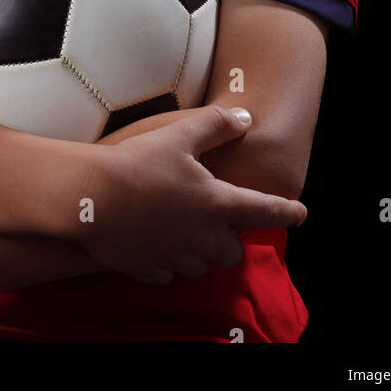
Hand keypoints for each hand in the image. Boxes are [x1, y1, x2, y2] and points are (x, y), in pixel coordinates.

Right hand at [78, 105, 306, 284]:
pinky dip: (167, 260)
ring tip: (180, 227)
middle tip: (215, 218)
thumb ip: (216, 125)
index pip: (263, 210)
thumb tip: (245, 117)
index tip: (300, 213)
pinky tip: (153, 240)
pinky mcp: (149, 270)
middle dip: (229, 238)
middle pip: (232, 252)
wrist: (90, 197)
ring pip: (200, 265)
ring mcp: (176, 257)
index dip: (287, 211)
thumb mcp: (180, 135)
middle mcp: (203, 238)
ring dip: (198, 251)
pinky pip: (168, 272)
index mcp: (216, 204)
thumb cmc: (137, 161)